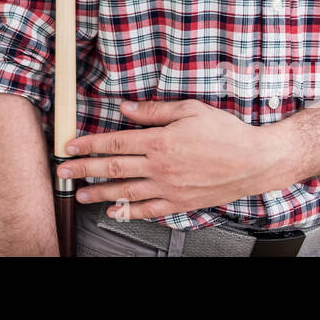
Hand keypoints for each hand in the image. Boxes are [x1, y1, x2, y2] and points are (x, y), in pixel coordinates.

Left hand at [56, 99, 291, 220]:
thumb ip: (154, 111)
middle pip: (114, 169)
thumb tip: (126, 107)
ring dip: (99, 193)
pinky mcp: (180, 202)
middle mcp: (161, 167)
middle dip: (84, 169)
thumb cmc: (226, 133)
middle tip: (63, 171)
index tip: (70, 146)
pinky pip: (148, 210)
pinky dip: (128, 212)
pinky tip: (113, 211)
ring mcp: (170, 188)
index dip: (89, 145)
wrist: (255, 161)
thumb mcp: (190, 110)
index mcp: (161, 141)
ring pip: (126, 192)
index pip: (115, 143)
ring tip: (80, 194)